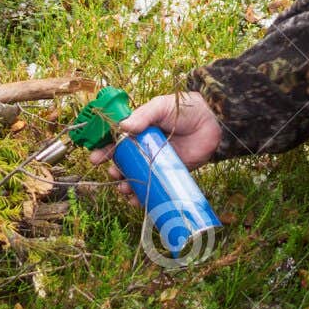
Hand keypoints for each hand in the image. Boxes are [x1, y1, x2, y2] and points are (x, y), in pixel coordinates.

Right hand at [89, 91, 221, 195]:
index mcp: (138, 131)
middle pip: (123, 163)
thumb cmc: (184, 108)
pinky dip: (143, 197)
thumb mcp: (160, 107)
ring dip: (126, 185)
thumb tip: (123, 126)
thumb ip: (143, 116)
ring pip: (135, 178)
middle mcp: (144, 148)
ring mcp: (156, 163)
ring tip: (124, 188)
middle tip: (113, 174)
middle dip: (115, 171)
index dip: (104, 151)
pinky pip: (153, 188)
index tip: (95, 158)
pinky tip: (137, 201)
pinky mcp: (169, 175)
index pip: (116, 142)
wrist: (213, 121)